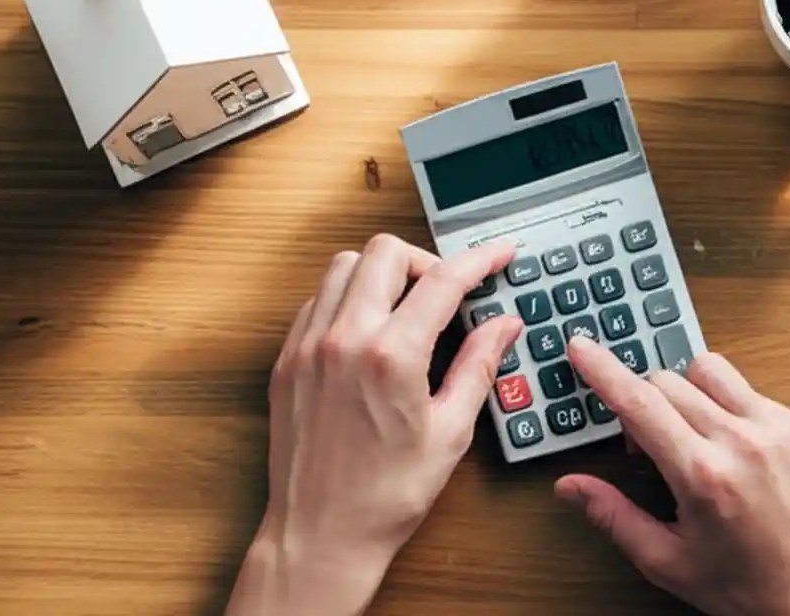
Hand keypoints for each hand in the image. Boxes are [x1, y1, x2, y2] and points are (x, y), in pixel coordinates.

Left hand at [227, 236, 520, 615]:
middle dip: (426, 260)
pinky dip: (347, 297)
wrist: (321, 535)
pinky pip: (317, 300)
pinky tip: (369, 328)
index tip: (498, 255)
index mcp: (392, 356)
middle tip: (449, 289)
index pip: (443, 281)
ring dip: (381, 272)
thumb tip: (503, 326)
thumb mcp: (450, 431)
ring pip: (344, 266)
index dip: (479, 260)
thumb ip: (479, 366)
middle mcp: (343, 339)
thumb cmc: (385, 496)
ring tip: (408, 304)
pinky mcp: (286, 360)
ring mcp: (308, 346)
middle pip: (386, 252)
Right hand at [557, 337, 789, 615]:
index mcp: (703, 475)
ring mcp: (776, 428)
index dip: (602, 370)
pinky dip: (725, 404)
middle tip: (646, 448)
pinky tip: (728, 445)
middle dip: (642, 402)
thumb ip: (613, 516)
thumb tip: (570, 487)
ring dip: (685, 389)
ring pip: (709, 369)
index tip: (582, 347)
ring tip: (688, 434)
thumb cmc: (747, 588)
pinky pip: (747, 389)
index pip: (639, 403)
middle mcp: (741, 441)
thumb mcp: (667, 561)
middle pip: (667, 381)